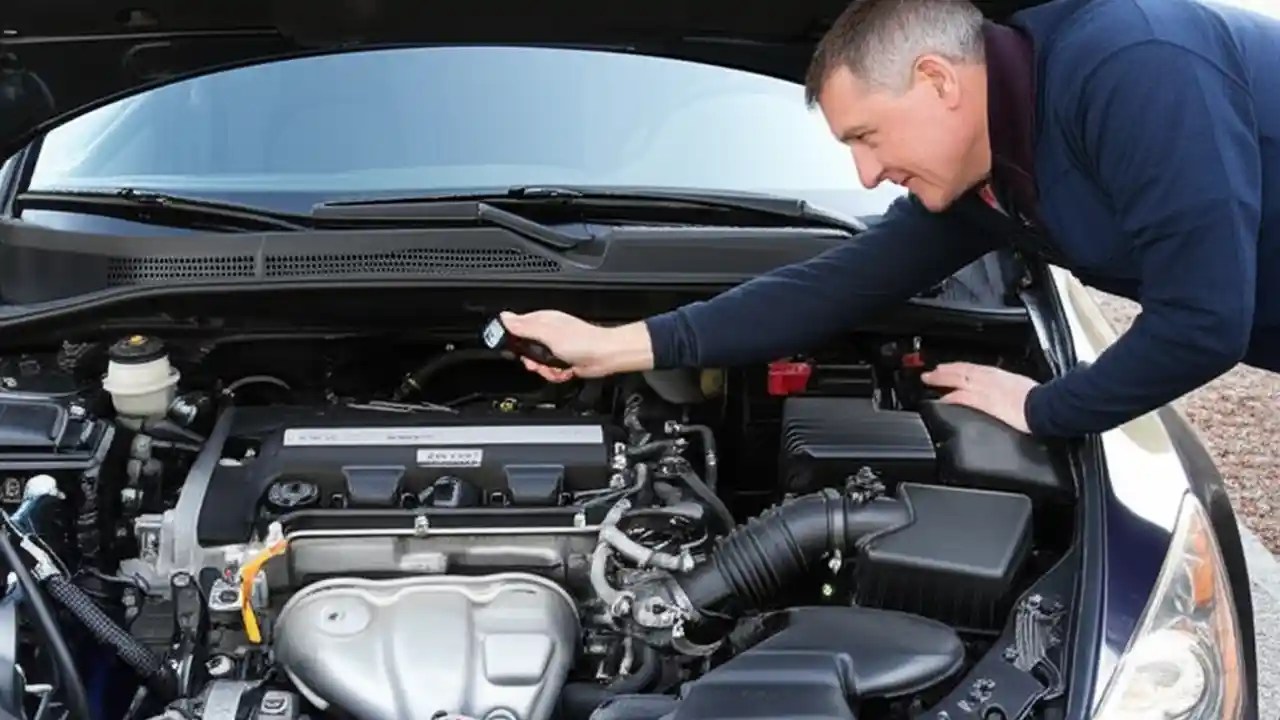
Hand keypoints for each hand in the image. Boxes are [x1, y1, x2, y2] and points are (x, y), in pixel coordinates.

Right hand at [498, 310, 654, 381]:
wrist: (605, 356)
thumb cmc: (583, 341)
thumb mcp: (547, 333)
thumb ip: (524, 326)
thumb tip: (504, 317)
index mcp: (543, 321)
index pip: (517, 327)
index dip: (514, 340)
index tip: (516, 350)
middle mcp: (548, 333)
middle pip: (526, 350)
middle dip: (531, 360)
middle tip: (538, 362)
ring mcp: (556, 348)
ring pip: (537, 363)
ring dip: (545, 369)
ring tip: (554, 367)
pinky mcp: (563, 361)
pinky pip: (550, 371)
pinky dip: (555, 374)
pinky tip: (563, 371)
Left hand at [920, 362, 1037, 432]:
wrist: (1044, 406)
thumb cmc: (1038, 398)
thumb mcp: (1019, 386)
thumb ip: (1006, 387)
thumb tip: (1003, 392)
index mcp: (997, 374)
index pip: (971, 368)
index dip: (956, 367)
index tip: (945, 368)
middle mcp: (988, 379)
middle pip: (960, 371)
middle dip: (943, 371)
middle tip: (928, 373)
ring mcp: (984, 390)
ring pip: (957, 380)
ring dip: (941, 380)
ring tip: (929, 380)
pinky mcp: (984, 402)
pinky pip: (962, 398)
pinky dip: (950, 398)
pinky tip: (941, 400)